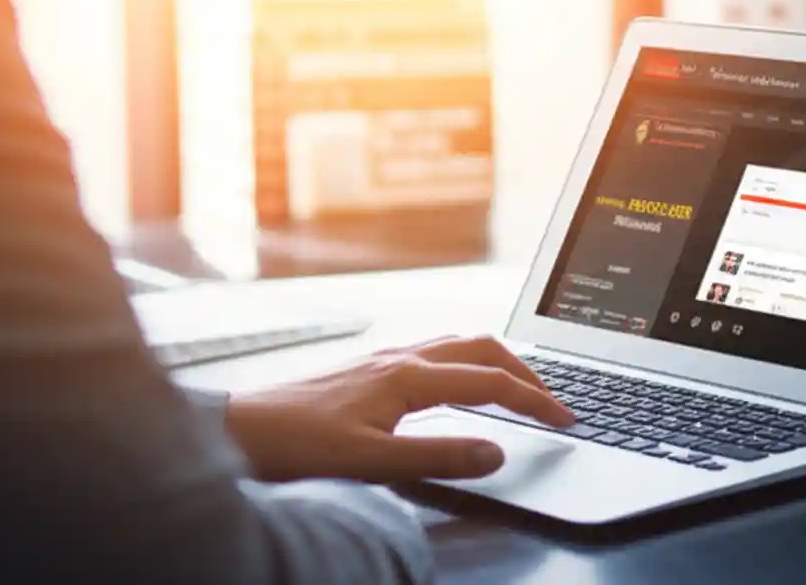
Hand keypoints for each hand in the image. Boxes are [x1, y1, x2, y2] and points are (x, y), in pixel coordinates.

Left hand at [224, 335, 573, 482]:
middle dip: (525, 371)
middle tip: (553, 401)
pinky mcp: (369, 367)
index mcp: (408, 377)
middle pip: (482, 348)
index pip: (491, 383)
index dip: (535, 401)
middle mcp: (400, 358)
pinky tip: (459, 385)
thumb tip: (496, 451)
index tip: (566, 420)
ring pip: (458, 343)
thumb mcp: (372, 461)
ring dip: (496, 361)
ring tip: (518, 387)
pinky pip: (435, 351)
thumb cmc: (297, 444)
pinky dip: (466, 362)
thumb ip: (438, 456)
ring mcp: (384, 358)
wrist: (239, 427)